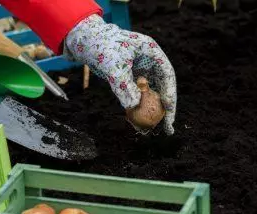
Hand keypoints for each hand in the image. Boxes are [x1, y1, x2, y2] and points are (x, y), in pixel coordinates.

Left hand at [64, 14, 176, 134]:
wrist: (86, 42)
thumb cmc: (100, 47)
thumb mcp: (112, 65)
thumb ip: (123, 84)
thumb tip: (133, 106)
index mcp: (151, 51)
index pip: (167, 74)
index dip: (170, 93)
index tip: (169, 110)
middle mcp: (150, 61)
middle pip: (163, 86)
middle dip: (167, 107)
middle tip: (168, 127)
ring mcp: (142, 70)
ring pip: (152, 92)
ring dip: (154, 110)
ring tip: (156, 128)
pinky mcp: (133, 78)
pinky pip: (139, 94)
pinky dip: (140, 107)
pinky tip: (140, 121)